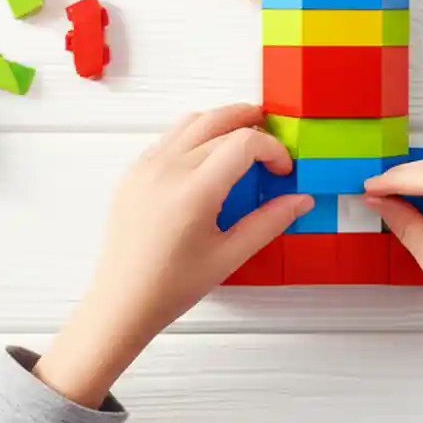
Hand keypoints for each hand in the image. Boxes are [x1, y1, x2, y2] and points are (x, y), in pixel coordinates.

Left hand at [34, 103, 313, 406]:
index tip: (283, 170)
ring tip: (243, 139)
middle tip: (272, 138)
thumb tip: (301, 199)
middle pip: (218, 120)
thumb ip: (269, 222)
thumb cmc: (172, 286)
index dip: (272, 149)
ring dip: (222, 121)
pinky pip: (169, 137)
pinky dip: (196, 135)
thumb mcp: (229, 256)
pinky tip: (208, 158)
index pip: (244, 142)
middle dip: (251, 122)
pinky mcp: (133, 172)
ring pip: (191, 121)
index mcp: (194, 190)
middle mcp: (167, 169)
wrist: (121, 302)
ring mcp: (145, 167)